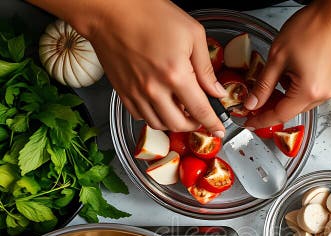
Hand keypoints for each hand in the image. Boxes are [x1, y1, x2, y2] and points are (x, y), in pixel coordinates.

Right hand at [36, 0, 225, 133]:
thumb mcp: (192, 34)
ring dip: (173, 123)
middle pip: (178, 124)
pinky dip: (154, 117)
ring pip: (158, 124)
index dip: (212, 123)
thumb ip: (206, 67)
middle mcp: (154, 89)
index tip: (218, 130)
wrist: (112, 11)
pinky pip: (140, 116)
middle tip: (200, 119)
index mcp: (176, 74)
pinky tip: (161, 105)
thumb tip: (216, 91)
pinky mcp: (122, 92)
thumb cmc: (150, 14)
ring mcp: (136, 92)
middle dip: (194, 126)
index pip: (200, 110)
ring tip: (181, 112)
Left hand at [244, 1, 330, 128]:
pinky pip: (311, 92)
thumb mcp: (278, 57)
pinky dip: (297, 89)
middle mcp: (323, 95)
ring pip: (301, 101)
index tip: (248, 122)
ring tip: (273, 78)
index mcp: (308, 92)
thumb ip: (263, 84)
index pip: (280, 115)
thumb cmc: (311, 28)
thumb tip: (252, 103)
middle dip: (272, 106)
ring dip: (285, 96)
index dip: (261, 120)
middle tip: (254, 99)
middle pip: (291, 110)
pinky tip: (290, 73)